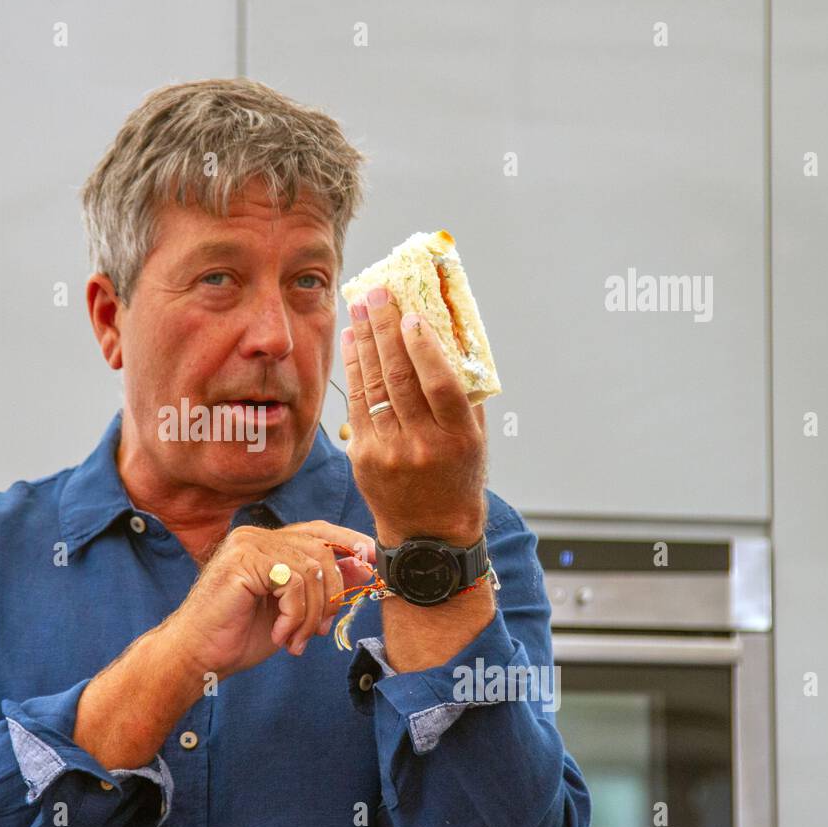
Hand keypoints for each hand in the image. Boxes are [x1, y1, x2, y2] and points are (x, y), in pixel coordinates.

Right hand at [168, 521, 376, 677]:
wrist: (196, 655)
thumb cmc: (237, 635)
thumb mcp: (290, 610)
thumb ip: (321, 587)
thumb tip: (363, 566)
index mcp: (265, 543)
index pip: (318, 531)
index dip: (349, 543)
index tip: (373, 563)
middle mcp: (256, 536)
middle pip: (321, 550)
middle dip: (332, 595)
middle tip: (319, 630)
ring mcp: (247, 545)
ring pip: (312, 570)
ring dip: (311, 614)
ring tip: (294, 640)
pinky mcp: (243, 562)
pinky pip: (293, 583)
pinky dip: (294, 615)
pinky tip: (279, 634)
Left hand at [341, 286, 487, 547]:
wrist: (429, 533)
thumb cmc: (458, 474)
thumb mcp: (474, 438)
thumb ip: (462, 392)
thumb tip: (444, 333)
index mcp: (459, 439)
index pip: (440, 386)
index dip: (424, 348)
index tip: (412, 315)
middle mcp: (423, 446)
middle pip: (400, 379)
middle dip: (386, 330)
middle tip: (378, 293)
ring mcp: (389, 454)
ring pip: (373, 388)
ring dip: (365, 342)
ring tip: (360, 307)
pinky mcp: (363, 458)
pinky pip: (356, 405)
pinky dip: (353, 369)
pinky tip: (353, 342)